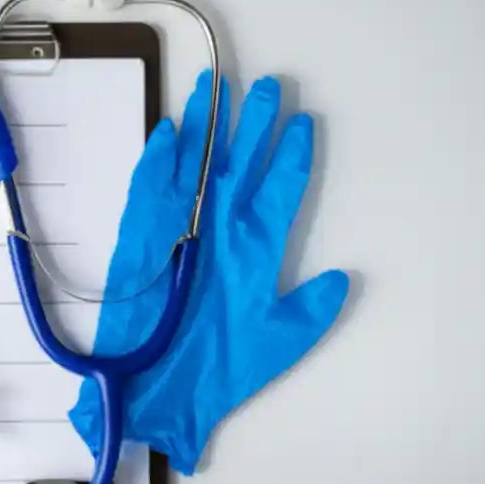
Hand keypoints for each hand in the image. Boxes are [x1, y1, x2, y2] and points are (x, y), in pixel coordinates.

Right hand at [69, 71, 349, 474]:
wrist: (158, 397)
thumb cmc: (217, 373)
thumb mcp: (277, 344)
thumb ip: (309, 311)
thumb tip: (344, 277)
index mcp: (255, 254)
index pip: (278, 193)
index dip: (292, 158)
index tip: (305, 122)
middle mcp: (219, 234)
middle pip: (240, 168)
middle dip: (253, 127)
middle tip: (269, 86)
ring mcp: (179, 234)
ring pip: (195, 170)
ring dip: (205, 131)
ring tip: (215, 89)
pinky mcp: (140, 243)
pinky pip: (148, 195)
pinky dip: (155, 165)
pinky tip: (167, 133)